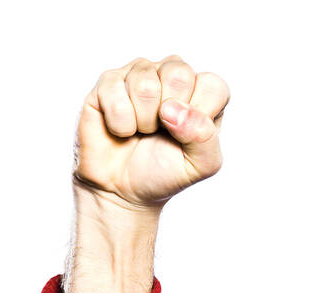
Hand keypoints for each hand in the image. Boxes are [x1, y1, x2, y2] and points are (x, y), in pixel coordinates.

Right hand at [73, 55, 229, 207]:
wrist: (122, 189)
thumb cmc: (164, 172)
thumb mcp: (200, 166)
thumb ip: (205, 137)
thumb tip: (174, 109)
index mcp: (203, 94)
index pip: (213, 84)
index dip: (199, 114)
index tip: (187, 136)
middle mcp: (172, 76)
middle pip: (179, 73)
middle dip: (169, 116)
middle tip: (162, 132)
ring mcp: (139, 74)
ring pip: (145, 84)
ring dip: (143, 121)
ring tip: (142, 131)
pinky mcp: (109, 81)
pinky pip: (115, 93)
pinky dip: (120, 123)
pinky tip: (121, 128)